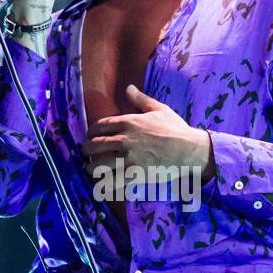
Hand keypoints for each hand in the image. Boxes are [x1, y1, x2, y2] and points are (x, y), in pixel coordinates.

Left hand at [81, 85, 215, 181]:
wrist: (188, 149)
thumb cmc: (176, 129)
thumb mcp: (159, 109)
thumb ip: (141, 99)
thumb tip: (128, 87)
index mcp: (128, 122)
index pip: (99, 127)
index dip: (91, 133)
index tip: (90, 137)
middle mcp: (124, 139)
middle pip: (94, 146)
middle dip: (86, 151)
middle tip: (85, 155)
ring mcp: (127, 158)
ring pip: (98, 166)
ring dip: (90, 169)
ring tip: (89, 171)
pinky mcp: (133, 174)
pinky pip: (111, 182)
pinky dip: (103, 185)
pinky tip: (100, 185)